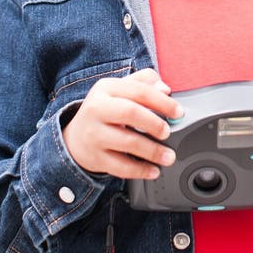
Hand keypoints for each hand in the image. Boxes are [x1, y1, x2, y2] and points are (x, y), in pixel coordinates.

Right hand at [61, 68, 182, 177]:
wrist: (75, 138)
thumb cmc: (105, 111)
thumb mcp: (119, 89)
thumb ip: (143, 82)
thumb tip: (164, 89)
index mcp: (106, 88)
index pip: (139, 90)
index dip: (162, 102)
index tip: (178, 112)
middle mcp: (97, 109)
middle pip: (130, 112)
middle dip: (154, 123)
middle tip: (168, 132)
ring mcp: (94, 134)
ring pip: (127, 142)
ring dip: (153, 151)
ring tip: (168, 156)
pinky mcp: (95, 157)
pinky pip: (121, 166)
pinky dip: (140, 170)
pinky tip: (153, 170)